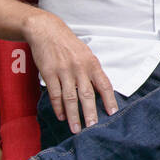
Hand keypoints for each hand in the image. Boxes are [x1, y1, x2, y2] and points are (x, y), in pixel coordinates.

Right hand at [23, 11, 116, 132]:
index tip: (112, 113)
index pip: (104, 84)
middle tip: (93, 127)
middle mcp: (79, 68)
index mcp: (92, 63)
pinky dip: (58, 107)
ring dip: (73, 115)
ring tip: (76, 129)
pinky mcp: (49, 73)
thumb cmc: (68, 44)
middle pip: (87, 94)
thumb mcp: (86, 54)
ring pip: (69, 98)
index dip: (109, 99)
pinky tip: (61, 116)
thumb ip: (92, 71)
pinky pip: (55, 94)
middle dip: (90, 113)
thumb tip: (101, 91)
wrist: (47, 31)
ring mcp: (63, 71)